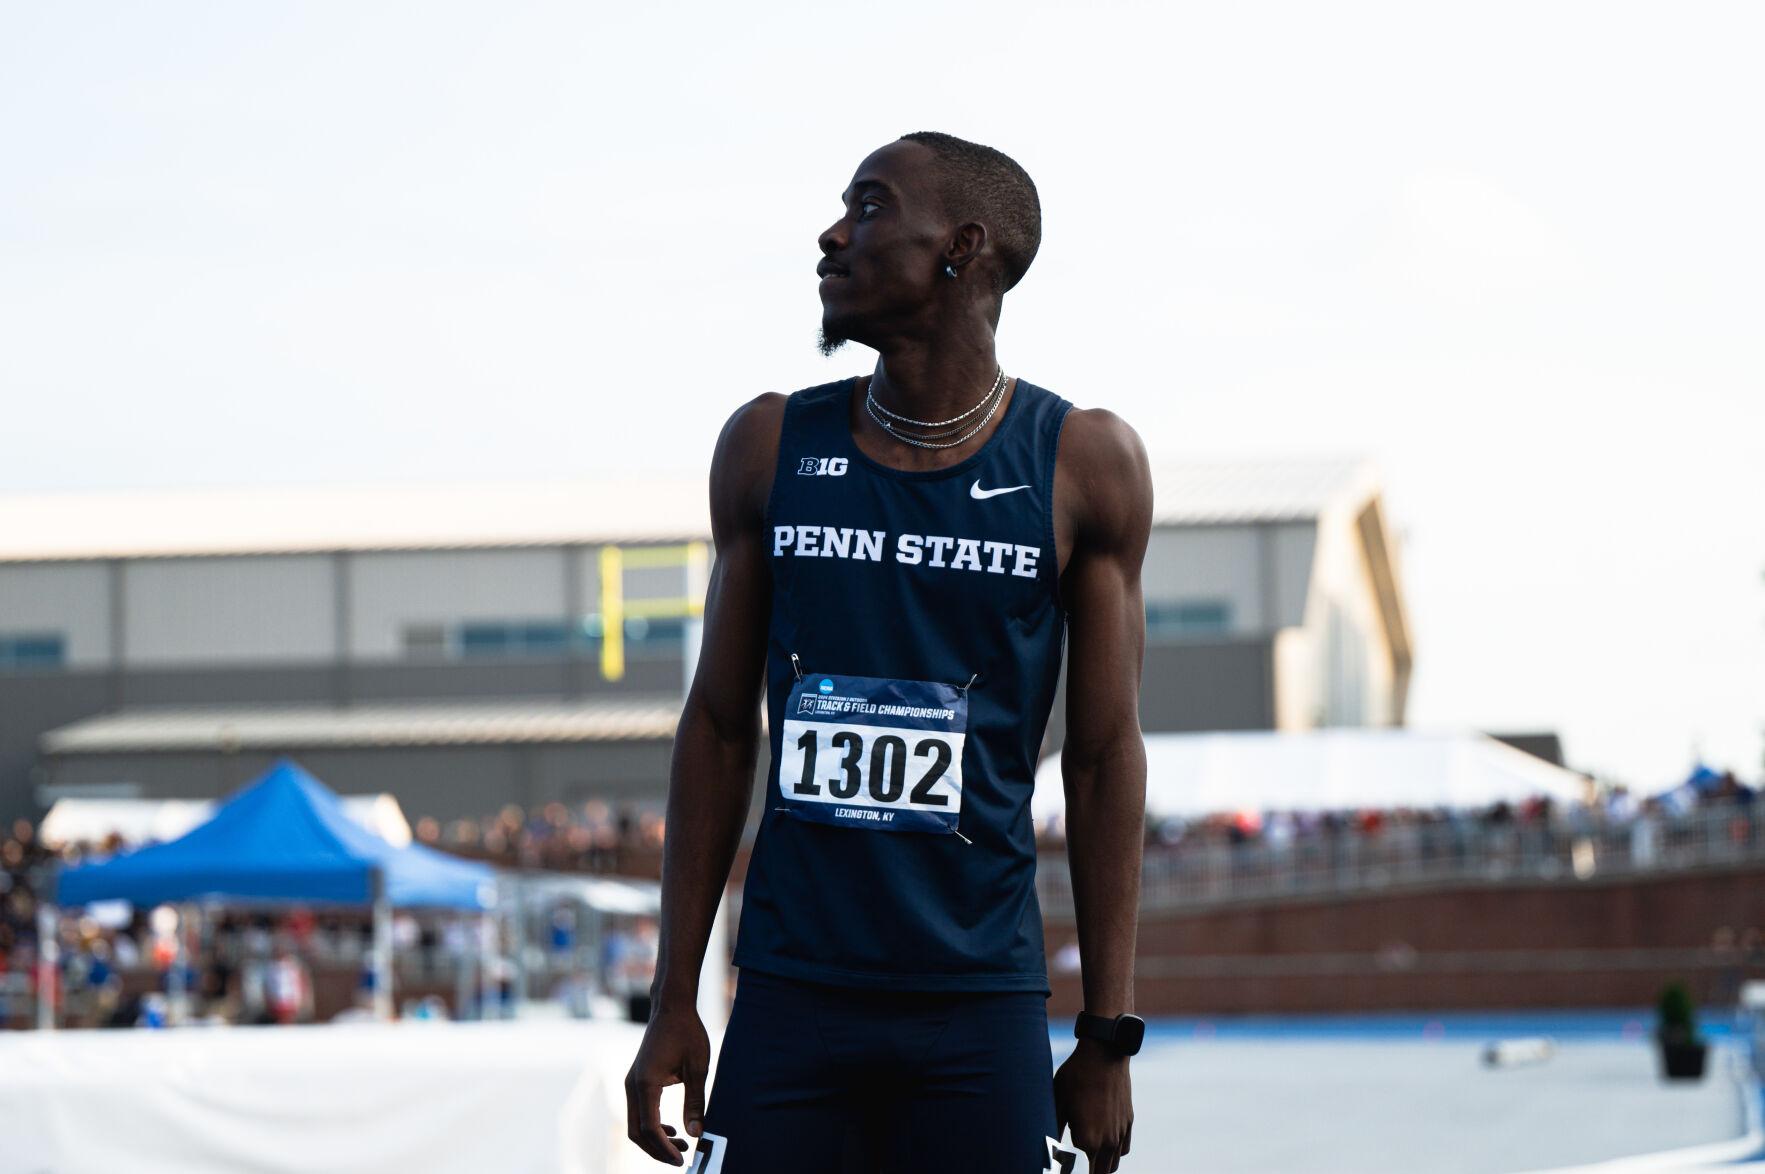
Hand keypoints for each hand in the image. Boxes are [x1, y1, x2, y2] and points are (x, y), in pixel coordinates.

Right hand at [624, 1001, 711, 1165]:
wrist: (671, 1008)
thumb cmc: (687, 1033)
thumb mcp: (698, 1068)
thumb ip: (696, 1102)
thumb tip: (697, 1134)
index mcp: (646, 1083)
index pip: (650, 1128)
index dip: (665, 1148)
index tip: (682, 1159)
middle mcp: (632, 1085)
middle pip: (636, 1132)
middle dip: (657, 1150)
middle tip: (681, 1159)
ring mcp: (631, 1083)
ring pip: (635, 1124)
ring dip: (654, 1140)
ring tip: (681, 1145)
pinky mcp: (635, 1081)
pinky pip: (638, 1112)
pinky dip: (652, 1126)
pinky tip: (673, 1129)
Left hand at [1053, 1038, 1132, 1171]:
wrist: (1104, 1053)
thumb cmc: (1075, 1077)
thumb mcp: (1058, 1103)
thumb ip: (1052, 1131)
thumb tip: (1046, 1151)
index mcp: (1088, 1141)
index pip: (1082, 1172)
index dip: (1071, 1169)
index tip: (1064, 1166)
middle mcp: (1108, 1141)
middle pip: (1099, 1173)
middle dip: (1087, 1171)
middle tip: (1074, 1163)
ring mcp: (1120, 1132)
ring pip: (1112, 1164)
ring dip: (1100, 1165)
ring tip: (1085, 1156)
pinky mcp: (1128, 1122)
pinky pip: (1123, 1149)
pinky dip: (1113, 1152)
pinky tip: (1101, 1143)